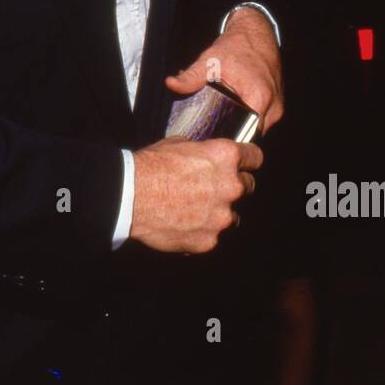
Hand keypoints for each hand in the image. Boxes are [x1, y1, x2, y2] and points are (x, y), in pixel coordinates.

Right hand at [132, 135, 263, 253]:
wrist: (129, 196)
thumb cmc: (150, 166)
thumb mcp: (178, 144)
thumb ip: (201, 152)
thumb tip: (204, 157)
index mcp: (226, 157)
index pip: (255, 157)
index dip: (247, 160)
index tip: (242, 164)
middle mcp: (231, 186)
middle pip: (247, 186)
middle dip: (232, 186)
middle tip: (211, 188)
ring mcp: (222, 217)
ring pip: (233, 216)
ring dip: (219, 212)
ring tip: (195, 210)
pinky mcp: (209, 240)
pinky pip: (213, 236)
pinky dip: (202, 232)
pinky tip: (183, 225)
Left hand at [165, 7, 284, 134]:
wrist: (257, 32)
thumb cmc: (237, 46)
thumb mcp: (210, 61)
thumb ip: (191, 77)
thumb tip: (172, 84)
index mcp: (258, 98)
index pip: (244, 133)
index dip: (227, 137)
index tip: (211, 138)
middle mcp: (273, 106)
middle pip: (249, 133)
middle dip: (231, 133)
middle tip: (212, 130)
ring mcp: (277, 107)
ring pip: (256, 128)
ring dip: (241, 125)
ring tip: (222, 119)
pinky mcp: (277, 104)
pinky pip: (262, 120)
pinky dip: (249, 117)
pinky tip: (235, 111)